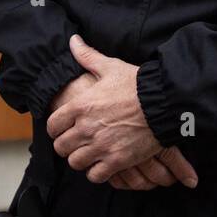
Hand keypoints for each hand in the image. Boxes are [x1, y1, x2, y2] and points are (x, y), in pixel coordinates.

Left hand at [46, 34, 197, 185]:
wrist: (164, 102)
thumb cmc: (137, 84)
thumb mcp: (110, 67)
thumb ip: (87, 56)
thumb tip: (72, 40)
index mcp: (81, 105)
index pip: (52, 125)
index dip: (55, 128)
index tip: (62, 128)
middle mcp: (87, 127)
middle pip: (61, 147)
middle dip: (66, 145)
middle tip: (75, 142)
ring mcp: (101, 145)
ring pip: (75, 163)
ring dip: (80, 159)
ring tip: (88, 153)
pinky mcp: (117, 160)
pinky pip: (95, 175)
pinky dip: (97, 172)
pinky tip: (103, 163)